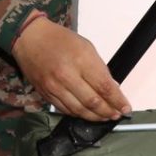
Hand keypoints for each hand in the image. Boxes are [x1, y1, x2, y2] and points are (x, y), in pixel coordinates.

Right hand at [11, 14, 131, 122]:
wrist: (30, 38)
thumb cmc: (59, 39)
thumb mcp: (86, 47)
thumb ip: (99, 69)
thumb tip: (112, 88)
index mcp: (81, 60)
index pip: (104, 87)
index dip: (118, 101)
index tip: (125, 107)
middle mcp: (66, 75)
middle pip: (93, 102)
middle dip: (108, 111)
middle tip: (116, 114)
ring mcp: (54, 86)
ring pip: (79, 110)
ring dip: (95, 117)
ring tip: (105, 117)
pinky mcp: (45, 93)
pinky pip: (65, 110)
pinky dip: (78, 114)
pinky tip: (87, 113)